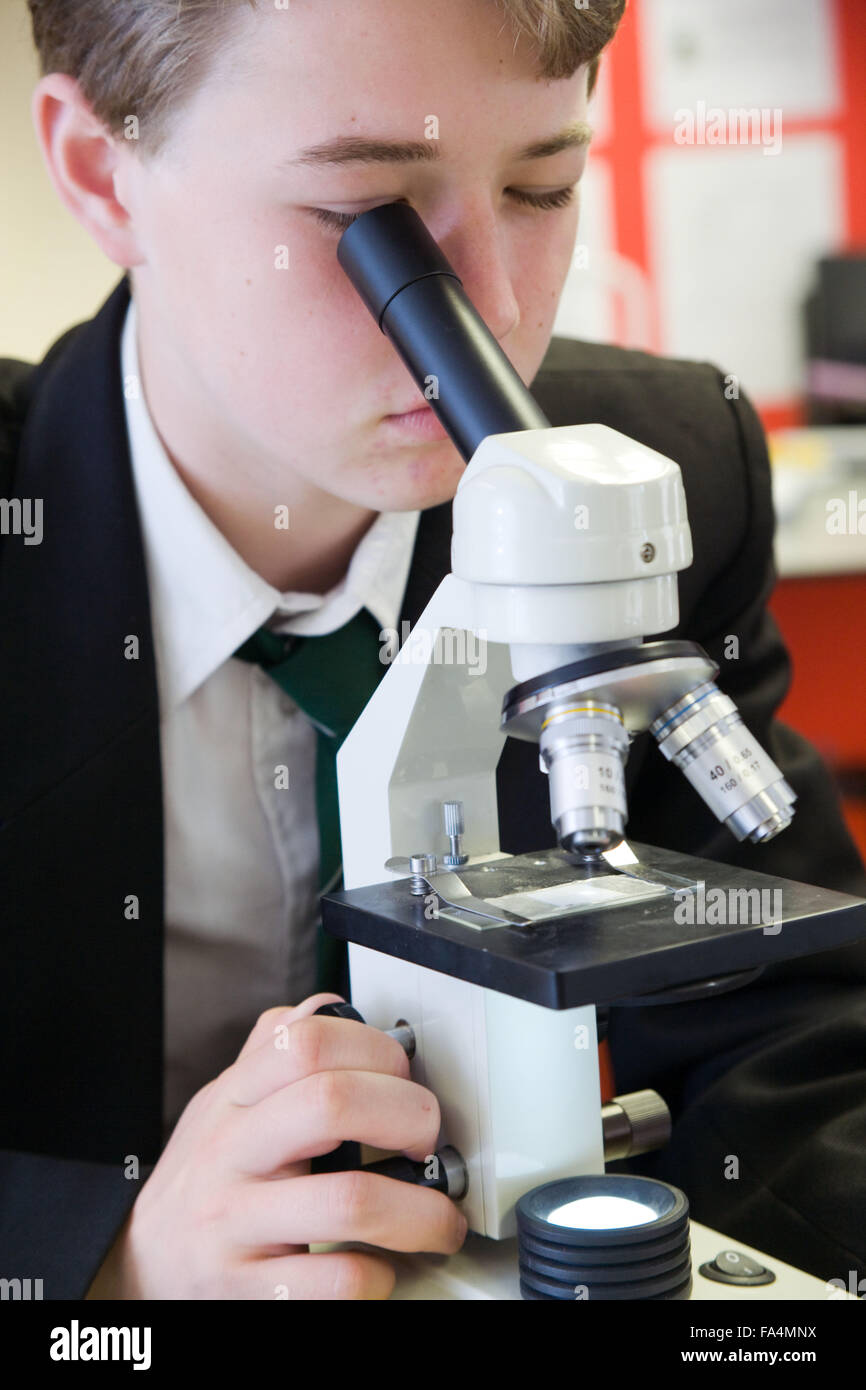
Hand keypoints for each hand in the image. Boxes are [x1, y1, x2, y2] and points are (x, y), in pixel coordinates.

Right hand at [93, 993, 466, 1298]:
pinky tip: (380, 1269)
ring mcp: (238, 1224)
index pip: (309, 1040)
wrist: (141, 1263)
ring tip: (437, 1219)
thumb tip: (331, 1007)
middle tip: (427, 1139)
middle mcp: (233, 1153)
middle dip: (409, 1115)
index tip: (406, 1077)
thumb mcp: (224, 1101)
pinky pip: (332, 1282)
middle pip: (332, 1103)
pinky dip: (375, 1277)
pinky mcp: (248, 1291)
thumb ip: (273, 1052)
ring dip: (418, 1213)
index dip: (378, 1050)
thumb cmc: (201, 1178)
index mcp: (236, 1098)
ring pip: (348, 1202)